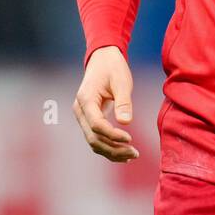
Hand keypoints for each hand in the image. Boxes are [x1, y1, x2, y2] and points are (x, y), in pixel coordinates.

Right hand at [73, 46, 139, 162]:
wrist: (102, 59)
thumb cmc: (113, 68)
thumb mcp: (121, 81)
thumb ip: (123, 101)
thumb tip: (126, 122)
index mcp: (86, 100)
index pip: (97, 125)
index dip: (113, 135)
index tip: (130, 138)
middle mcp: (80, 111)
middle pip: (93, 138)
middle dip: (113, 149)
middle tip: (135, 153)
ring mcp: (82, 116)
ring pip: (94, 142)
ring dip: (111, 151)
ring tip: (132, 155)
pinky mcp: (88, 119)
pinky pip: (96, 137)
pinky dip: (108, 147)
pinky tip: (123, 152)